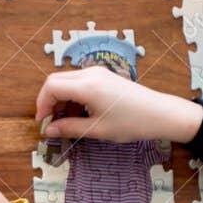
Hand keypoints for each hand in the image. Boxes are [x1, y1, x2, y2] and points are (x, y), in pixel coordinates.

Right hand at [36, 66, 202, 143]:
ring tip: (66, 120)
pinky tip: (79, 112)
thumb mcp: (97, 129)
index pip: (51, 87)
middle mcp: (90, 74)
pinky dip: (72, 95)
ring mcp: (98, 72)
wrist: (161, 114)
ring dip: (60, 98)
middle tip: (52, 122)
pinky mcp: (104, 76)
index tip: (43, 122)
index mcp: (87, 86)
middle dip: (48, 101)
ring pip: (66, 80)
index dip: (42, 105)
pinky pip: (78, 81)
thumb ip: (70, 128)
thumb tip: (49, 130)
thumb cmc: (132, 123)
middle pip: (55, 80)